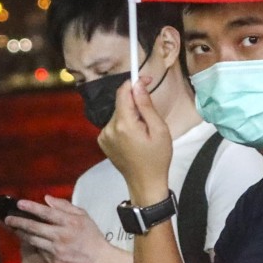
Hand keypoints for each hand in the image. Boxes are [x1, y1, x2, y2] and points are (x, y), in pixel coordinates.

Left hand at [7, 196, 117, 262]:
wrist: (100, 260)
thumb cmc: (92, 236)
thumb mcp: (83, 216)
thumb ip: (64, 206)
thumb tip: (47, 199)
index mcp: (69, 222)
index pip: (46, 213)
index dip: (31, 207)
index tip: (20, 204)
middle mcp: (61, 236)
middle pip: (34, 227)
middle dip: (18, 222)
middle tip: (8, 218)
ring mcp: (57, 250)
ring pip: (33, 240)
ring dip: (22, 233)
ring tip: (14, 228)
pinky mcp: (54, 261)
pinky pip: (40, 251)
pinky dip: (34, 245)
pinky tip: (29, 240)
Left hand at [98, 77, 171, 203]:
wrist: (145, 183)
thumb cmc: (157, 158)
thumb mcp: (159, 129)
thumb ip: (146, 105)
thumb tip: (137, 84)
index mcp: (123, 124)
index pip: (122, 92)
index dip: (134, 82)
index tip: (146, 79)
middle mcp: (109, 128)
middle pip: (121, 103)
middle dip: (135, 103)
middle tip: (151, 117)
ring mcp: (103, 136)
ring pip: (118, 113)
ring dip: (130, 115)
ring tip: (143, 132)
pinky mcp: (102, 141)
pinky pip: (114, 124)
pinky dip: (124, 125)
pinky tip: (134, 138)